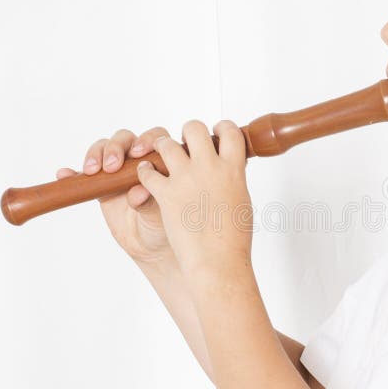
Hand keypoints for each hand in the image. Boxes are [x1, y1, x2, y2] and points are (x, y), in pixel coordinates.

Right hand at [55, 127, 177, 266]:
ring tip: (91, 171)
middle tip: (111, 167)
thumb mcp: (159, 215)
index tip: (138, 153)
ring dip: (95, 155)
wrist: (148, 245)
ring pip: (104, 149)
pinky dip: (72, 173)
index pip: (155, 138)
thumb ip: (149, 201)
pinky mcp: (100, 184)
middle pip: (125, 139)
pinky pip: (83, 174)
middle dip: (116, 148)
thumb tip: (139, 192)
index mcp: (161, 161)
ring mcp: (118, 171)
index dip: (147, 140)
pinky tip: (64, 175)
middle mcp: (139, 160)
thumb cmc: (163, 225)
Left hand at [135, 120, 252, 277]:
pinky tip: (146, 177)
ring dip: (160, 146)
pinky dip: (144, 172)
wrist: (217, 261)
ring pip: (165, 144)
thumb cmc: (233, 239)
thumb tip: (234, 169)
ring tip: (158, 153)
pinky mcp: (165, 194)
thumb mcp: (242, 201)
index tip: (216, 132)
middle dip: (187, 132)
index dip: (222, 128)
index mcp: (234, 169)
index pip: (230, 131)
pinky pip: (148, 172)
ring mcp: (186, 179)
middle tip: (185, 143)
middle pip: (193, 128)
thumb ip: (235, 180)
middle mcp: (209, 167)